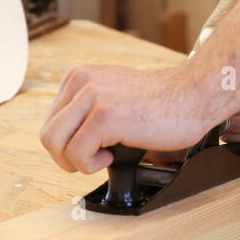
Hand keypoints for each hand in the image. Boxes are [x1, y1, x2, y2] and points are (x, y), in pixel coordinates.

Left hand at [39, 63, 211, 173]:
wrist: (191, 98)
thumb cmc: (159, 102)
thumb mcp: (111, 93)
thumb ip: (85, 106)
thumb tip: (62, 139)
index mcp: (80, 75)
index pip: (50, 120)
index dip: (68, 143)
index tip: (92, 145)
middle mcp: (82, 80)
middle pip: (47, 134)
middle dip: (67, 156)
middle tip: (94, 157)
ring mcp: (93, 96)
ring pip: (55, 144)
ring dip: (77, 161)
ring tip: (103, 155)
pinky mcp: (104, 116)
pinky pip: (77, 155)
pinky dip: (91, 165)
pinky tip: (112, 154)